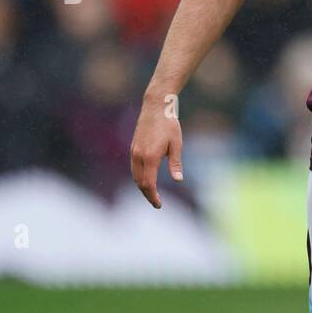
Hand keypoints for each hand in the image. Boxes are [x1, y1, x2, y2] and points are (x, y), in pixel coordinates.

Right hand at [130, 93, 183, 207]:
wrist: (155, 107)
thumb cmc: (169, 125)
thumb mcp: (177, 144)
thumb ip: (176, 163)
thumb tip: (178, 180)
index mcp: (150, 157)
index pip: (148, 184)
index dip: (153, 197)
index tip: (159, 205)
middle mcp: (139, 156)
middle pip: (140, 183)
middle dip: (147, 195)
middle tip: (157, 203)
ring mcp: (134, 151)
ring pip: (135, 176)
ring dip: (142, 187)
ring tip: (152, 194)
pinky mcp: (133, 148)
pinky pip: (134, 168)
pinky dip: (139, 177)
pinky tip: (147, 180)